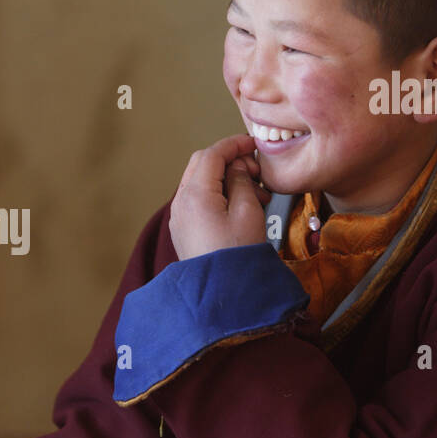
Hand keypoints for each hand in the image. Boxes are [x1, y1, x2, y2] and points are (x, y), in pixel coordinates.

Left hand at [168, 134, 270, 259]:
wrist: (221, 293)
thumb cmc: (236, 256)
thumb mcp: (248, 212)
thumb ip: (242, 181)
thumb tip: (238, 166)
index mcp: (195, 194)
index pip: (211, 154)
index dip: (234, 144)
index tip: (253, 143)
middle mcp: (181, 203)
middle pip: (202, 165)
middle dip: (231, 161)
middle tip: (256, 171)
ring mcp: (180, 217)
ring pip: (201, 182)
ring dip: (227, 179)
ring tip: (257, 194)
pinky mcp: (184, 230)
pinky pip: (199, 200)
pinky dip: (218, 195)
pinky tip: (241, 206)